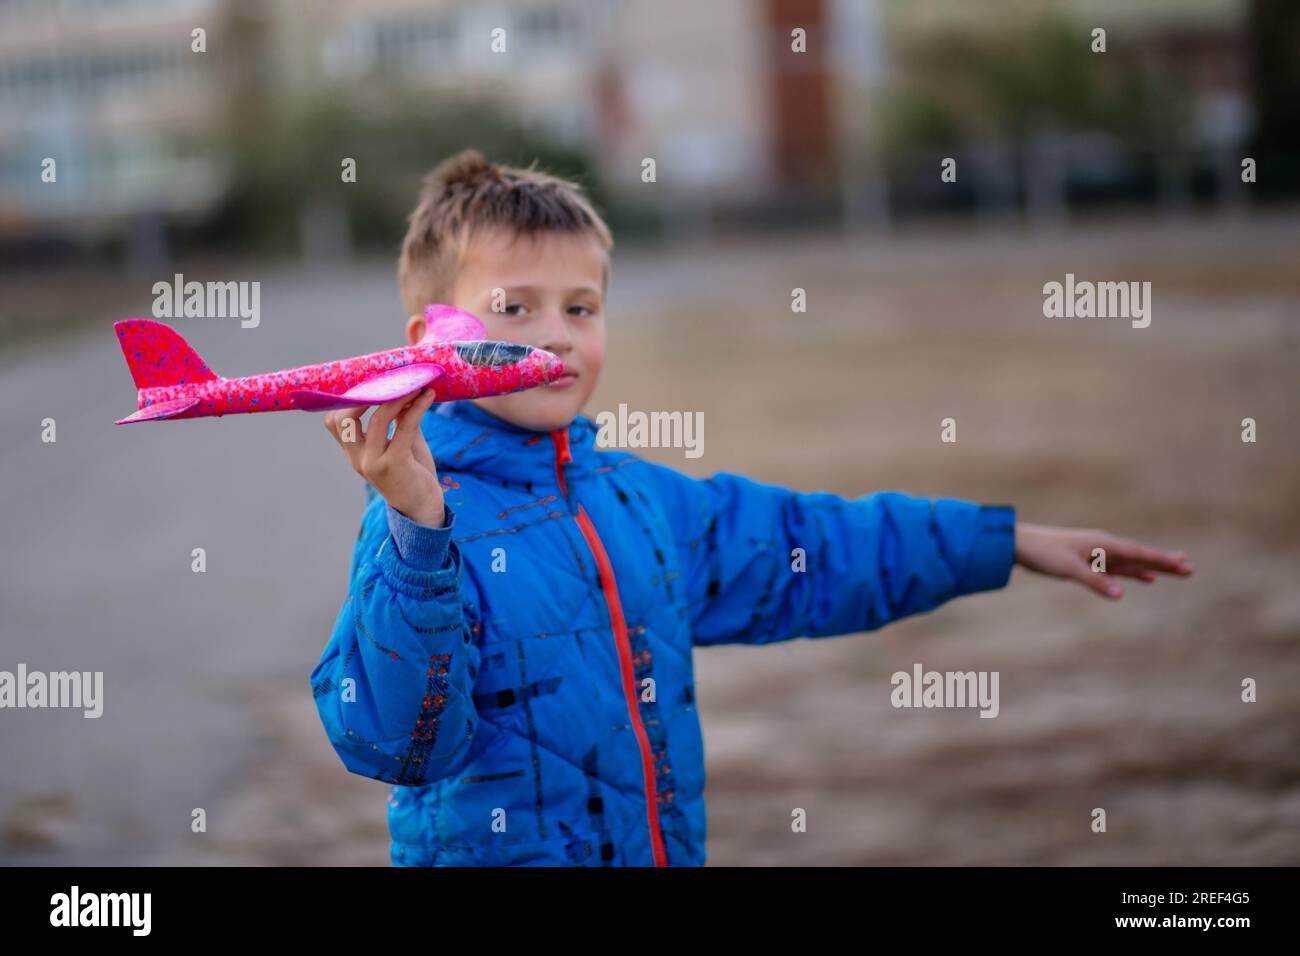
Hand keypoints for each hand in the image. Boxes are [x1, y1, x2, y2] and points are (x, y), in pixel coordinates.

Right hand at [323, 389, 444, 527]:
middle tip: (390, 380)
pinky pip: (403, 428)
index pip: (334, 422)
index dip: (347, 399)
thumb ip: (398, 419)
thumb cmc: (413, 474)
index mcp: (353, 453)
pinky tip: (427, 396)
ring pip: (378, 419)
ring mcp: (373, 463)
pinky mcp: (394, 465)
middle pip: (345, 418)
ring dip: (398, 396)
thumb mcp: (402, 443)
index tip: (371, 382)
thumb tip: (404, 387)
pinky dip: (416, 408)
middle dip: (366, 394)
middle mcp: (357, 459)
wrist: (423, 509)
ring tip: (415, 384)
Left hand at [1014, 523, 1191, 598]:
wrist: (1018, 544)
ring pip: (1131, 562)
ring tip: (1174, 570)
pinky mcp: (1087, 561)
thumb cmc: (1042, 553)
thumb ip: (1095, 581)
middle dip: (1163, 562)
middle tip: (1189, 568)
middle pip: (1139, 555)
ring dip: (1151, 567)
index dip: (1160, 560)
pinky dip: (1132, 572)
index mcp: (1101, 543)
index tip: (1182, 564)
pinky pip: (1117, 568)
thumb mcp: (1069, 568)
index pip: (1137, 553)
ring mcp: (1096, 553)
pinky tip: (1144, 578)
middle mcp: (1102, 546)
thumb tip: (1121, 594)